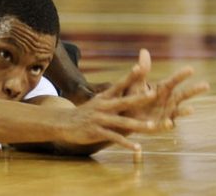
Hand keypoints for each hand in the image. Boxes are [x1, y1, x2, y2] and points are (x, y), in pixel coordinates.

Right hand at [61, 50, 208, 150]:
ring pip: (121, 122)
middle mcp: (102, 106)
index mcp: (104, 97)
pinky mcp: (96, 132)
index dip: (129, 76)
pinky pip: (114, 138)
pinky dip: (126, 143)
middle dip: (139, 98)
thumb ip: (114, 98)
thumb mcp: (98, 102)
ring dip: (137, 124)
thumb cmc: (86, 113)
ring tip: (152, 126)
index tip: (140, 67)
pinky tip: (138, 148)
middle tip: (153, 94)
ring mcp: (99, 119)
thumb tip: (130, 90)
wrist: (63, 122)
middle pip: (123, 101)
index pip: (119, 85)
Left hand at [119, 50, 209, 128]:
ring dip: (184, 111)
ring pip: (178, 112)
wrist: (126, 115)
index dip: (181, 75)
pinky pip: (164, 126)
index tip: (191, 69)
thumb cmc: (134, 96)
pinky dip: (167, 125)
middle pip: (183, 95)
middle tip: (206, 85)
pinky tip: (168, 123)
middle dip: (194, 91)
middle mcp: (168, 101)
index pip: (174, 80)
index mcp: (163, 89)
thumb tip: (144, 50)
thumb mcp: (136, 82)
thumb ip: (142, 70)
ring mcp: (166, 114)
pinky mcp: (159, 126)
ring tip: (191, 109)